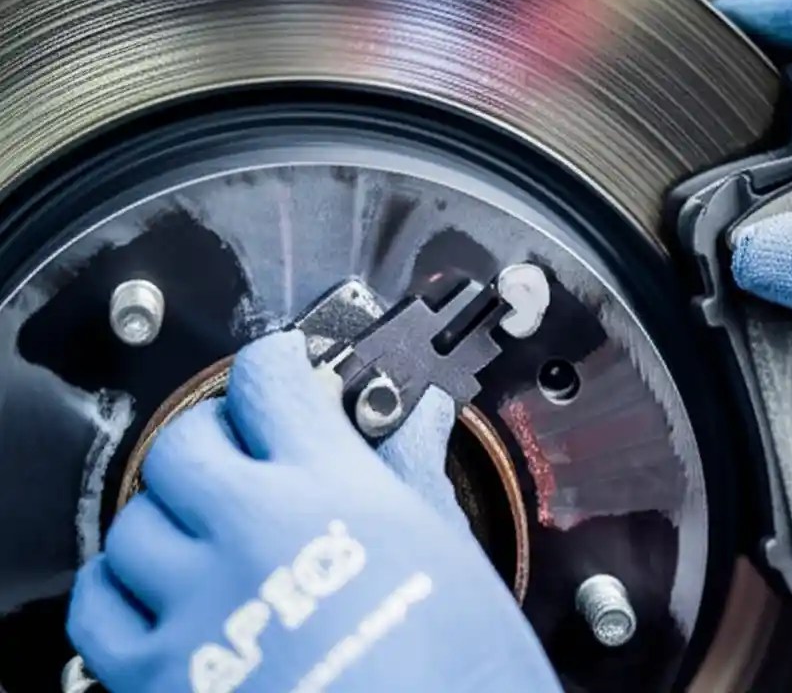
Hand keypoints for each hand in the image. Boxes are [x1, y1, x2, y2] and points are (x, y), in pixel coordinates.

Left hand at [66, 331, 560, 692]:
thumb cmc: (460, 679)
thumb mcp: (457, 567)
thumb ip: (418, 482)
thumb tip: (416, 422)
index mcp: (337, 495)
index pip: (271, 383)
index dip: (274, 363)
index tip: (280, 369)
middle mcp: (254, 535)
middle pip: (187, 440)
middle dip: (217, 435)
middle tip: (250, 454)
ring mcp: (199, 606)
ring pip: (134, 518)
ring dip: (170, 513)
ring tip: (212, 530)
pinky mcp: (159, 676)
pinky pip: (98, 606)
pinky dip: (120, 585)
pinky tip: (160, 588)